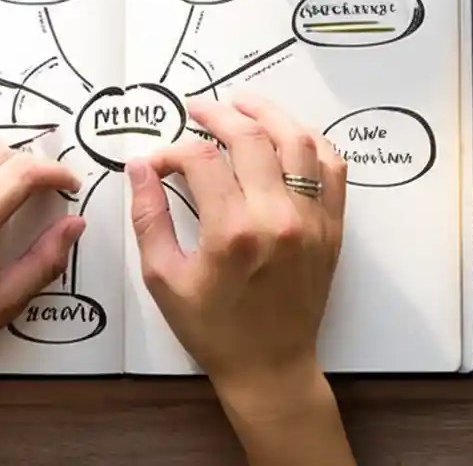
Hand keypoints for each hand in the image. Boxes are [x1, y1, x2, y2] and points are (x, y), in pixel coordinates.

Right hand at [126, 94, 352, 465]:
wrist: (269, 366)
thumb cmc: (212, 328)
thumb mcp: (163, 278)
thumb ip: (148, 218)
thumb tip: (139, 167)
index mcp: (232, 232)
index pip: (200, 160)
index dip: (174, 150)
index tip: (159, 162)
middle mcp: (277, 217)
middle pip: (251, 137)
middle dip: (219, 115)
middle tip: (198, 109)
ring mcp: (312, 220)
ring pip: (298, 141)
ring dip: (269, 114)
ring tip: (243, 104)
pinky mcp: (333, 227)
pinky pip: (332, 168)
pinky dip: (312, 142)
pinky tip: (289, 135)